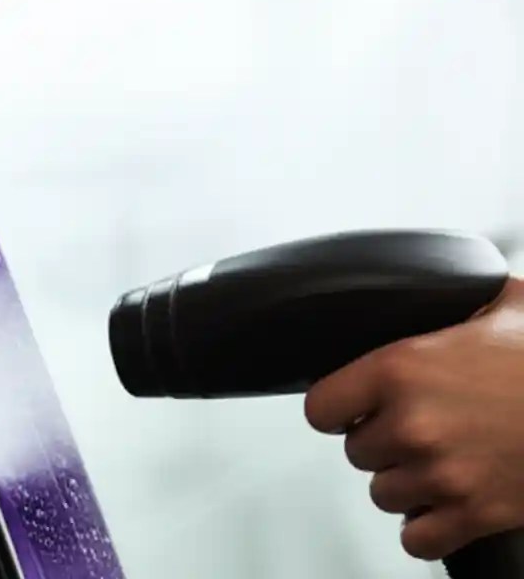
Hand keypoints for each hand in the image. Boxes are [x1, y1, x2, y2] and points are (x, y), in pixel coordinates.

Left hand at [305, 278, 523, 560]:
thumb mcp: (502, 301)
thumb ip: (451, 298)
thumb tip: (432, 284)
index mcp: (401, 368)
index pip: (320, 406)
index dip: (339, 406)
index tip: (354, 406)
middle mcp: (412, 424)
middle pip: (356, 452)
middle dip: (382, 441)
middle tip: (421, 426)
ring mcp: (442, 473)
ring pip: (383, 494)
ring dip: (406, 482)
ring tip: (440, 459)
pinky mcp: (475, 513)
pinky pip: (418, 539)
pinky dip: (429, 526)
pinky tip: (447, 501)